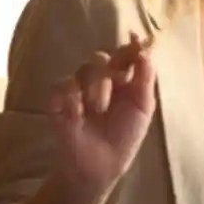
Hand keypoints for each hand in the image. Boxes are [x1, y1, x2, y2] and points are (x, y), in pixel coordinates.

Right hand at [49, 31, 156, 194]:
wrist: (103, 164)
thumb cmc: (125, 136)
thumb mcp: (143, 106)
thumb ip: (145, 76)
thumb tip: (145, 47)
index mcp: (121, 80)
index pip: (122, 55)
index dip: (128, 47)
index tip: (134, 39)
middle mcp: (98, 81)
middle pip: (100, 57)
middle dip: (109, 70)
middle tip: (117, 85)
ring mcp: (77, 90)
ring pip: (84, 69)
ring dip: (95, 88)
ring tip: (98, 110)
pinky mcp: (58, 101)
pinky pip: (62, 85)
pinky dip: (72, 98)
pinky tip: (78, 115)